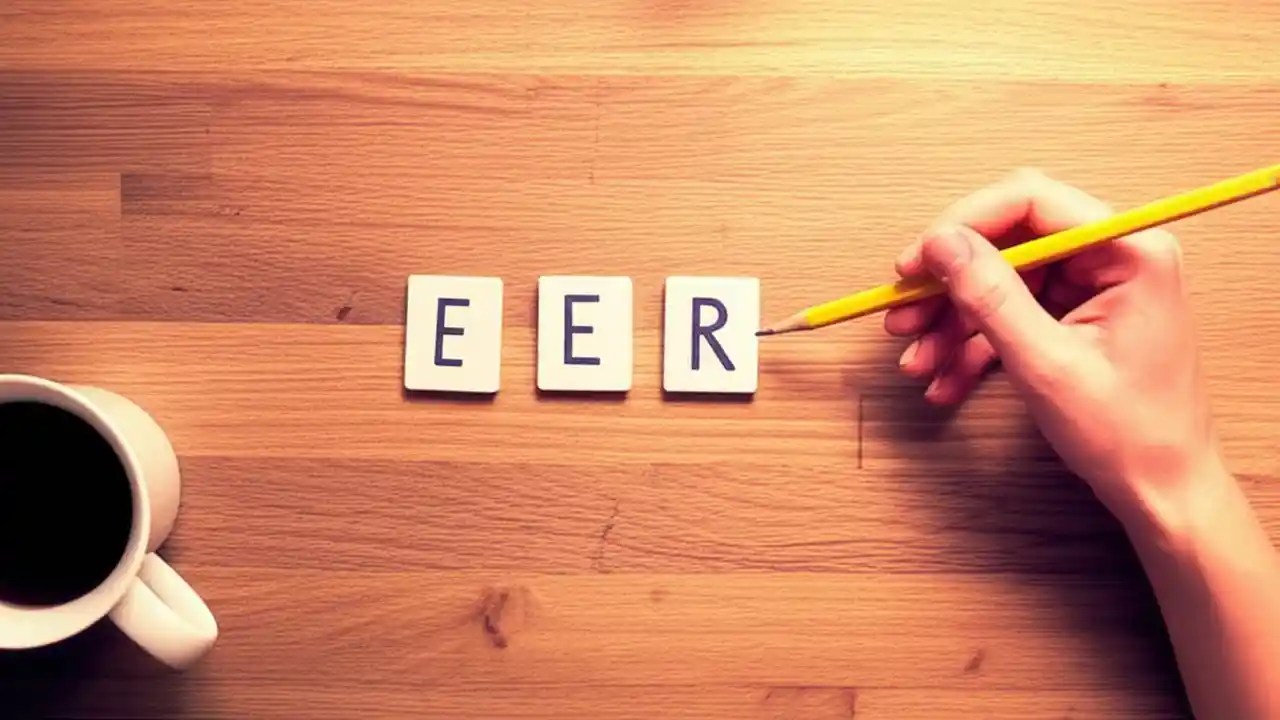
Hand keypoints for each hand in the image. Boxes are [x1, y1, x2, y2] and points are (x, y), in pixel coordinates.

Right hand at [885, 168, 1225, 526]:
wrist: (1163, 492)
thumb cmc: (1131, 435)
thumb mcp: (1046, 364)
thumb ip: (991, 297)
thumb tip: (941, 243)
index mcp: (1129, 251)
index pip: (1029, 200)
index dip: (961, 225)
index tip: (916, 263)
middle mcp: (1114, 256)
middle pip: (1007, 240)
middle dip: (950, 283)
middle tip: (904, 314)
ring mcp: (1095, 286)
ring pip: (1000, 281)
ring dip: (952, 321)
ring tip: (918, 360)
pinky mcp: (1076, 315)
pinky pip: (1010, 313)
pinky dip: (973, 344)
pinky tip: (945, 378)